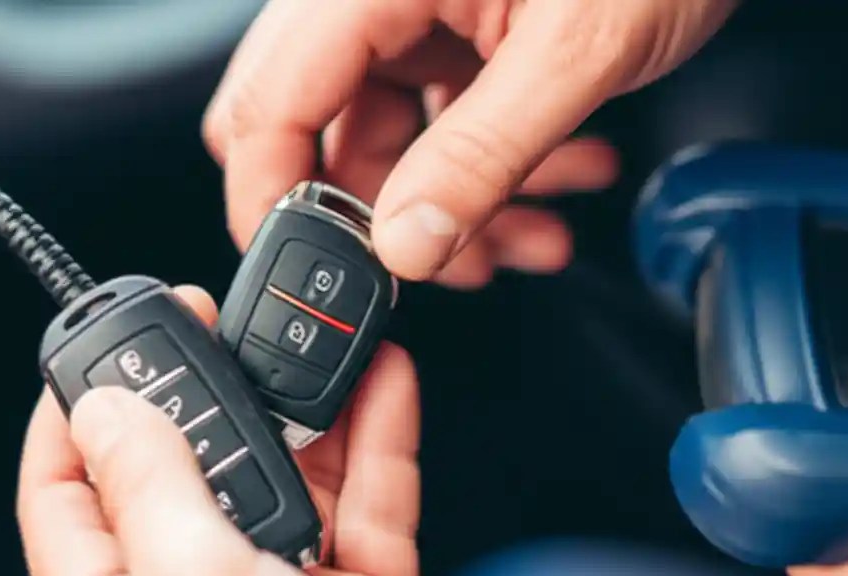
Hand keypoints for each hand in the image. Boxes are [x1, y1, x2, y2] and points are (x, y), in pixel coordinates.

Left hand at [16, 286, 479, 575]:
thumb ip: (152, 483)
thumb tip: (105, 406)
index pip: (68, 479)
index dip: (82, 400)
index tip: (115, 328)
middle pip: (189, 459)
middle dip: (211, 386)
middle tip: (229, 317)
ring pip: (286, 468)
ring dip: (306, 406)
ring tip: (322, 337)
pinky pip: (364, 500)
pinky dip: (376, 441)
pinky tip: (383, 387)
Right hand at [203, 0, 736, 288]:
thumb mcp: (577, 56)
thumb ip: (481, 157)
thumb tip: (404, 246)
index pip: (271, 100)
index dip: (272, 200)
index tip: (304, 278)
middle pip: (322, 128)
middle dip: (382, 215)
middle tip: (440, 264)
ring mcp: (419, 8)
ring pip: (393, 136)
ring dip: (457, 203)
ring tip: (536, 233)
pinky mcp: (462, 25)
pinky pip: (444, 117)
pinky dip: (491, 165)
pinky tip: (558, 177)